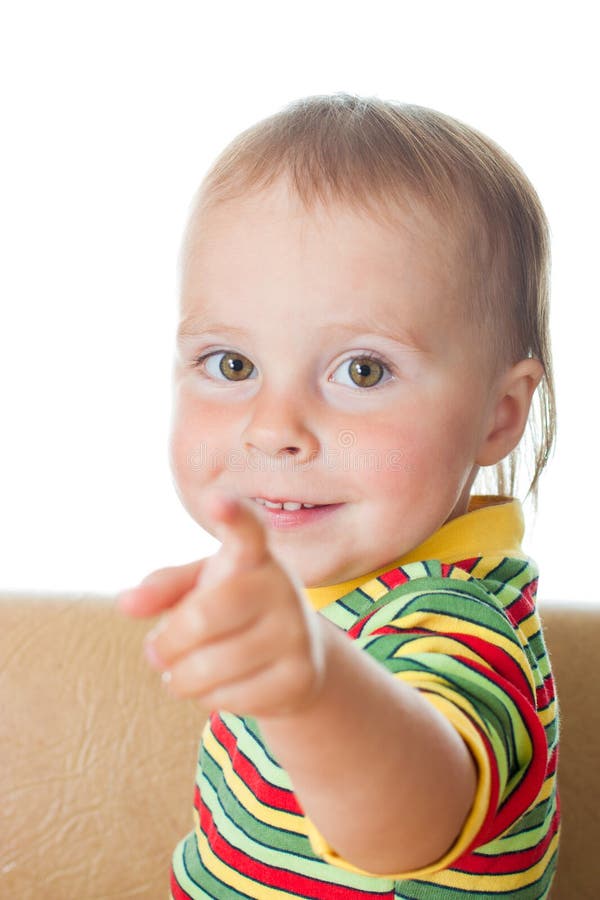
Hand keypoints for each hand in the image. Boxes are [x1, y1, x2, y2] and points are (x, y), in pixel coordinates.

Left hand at [120, 490, 327, 718]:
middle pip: (202, 618)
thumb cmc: (234, 612)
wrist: (298, 658)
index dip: (232, 516)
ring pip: (211, 666)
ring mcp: (297, 632)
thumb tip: (127, 603)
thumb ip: (164, 587)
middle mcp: (281, 586)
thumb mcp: (200, 589)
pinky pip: (231, 698)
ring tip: (181, 673)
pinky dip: (209, 699)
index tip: (216, 501)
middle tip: (156, 652)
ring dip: (180, 678)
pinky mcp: (301, 676)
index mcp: (252, 556)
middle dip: (167, 644)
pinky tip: (217, 688)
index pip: (246, 530)